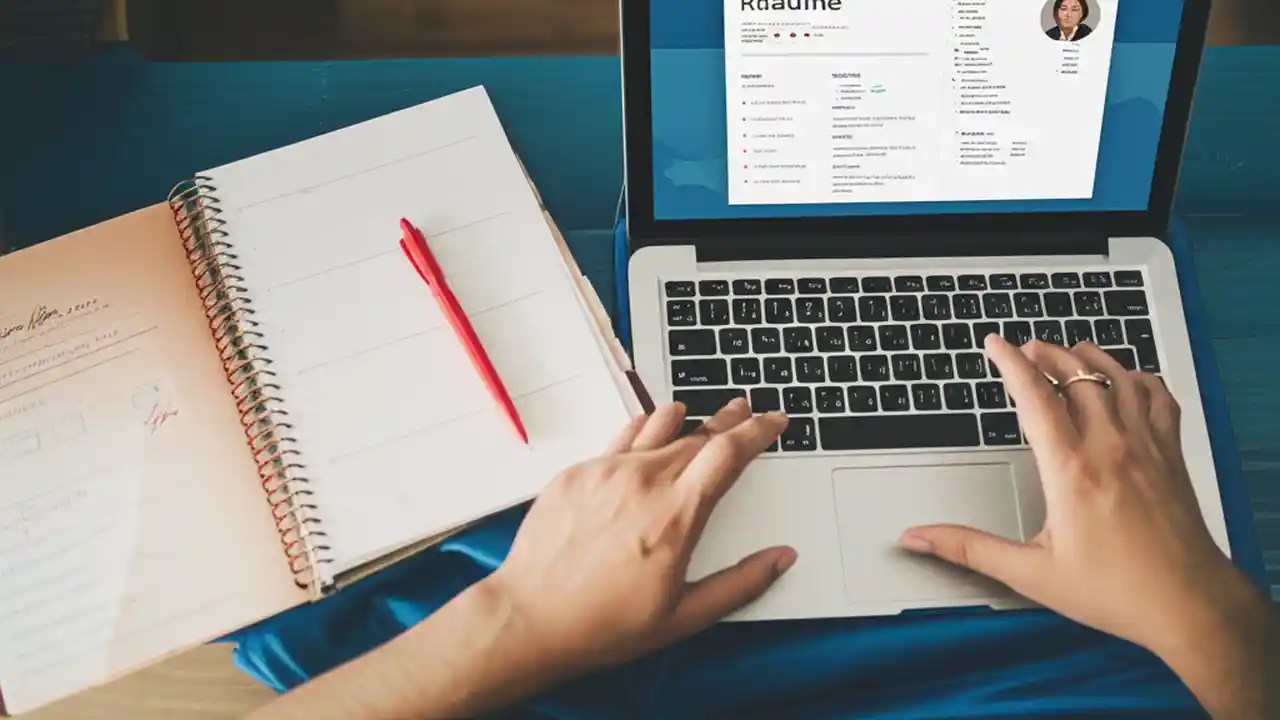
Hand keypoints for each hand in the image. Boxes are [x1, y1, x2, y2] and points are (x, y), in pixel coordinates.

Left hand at [483, 399, 795, 675]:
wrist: (528, 619)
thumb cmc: (602, 625)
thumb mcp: (684, 617)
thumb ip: (740, 584)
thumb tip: (781, 558)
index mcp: (675, 516)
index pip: (729, 453)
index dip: (758, 430)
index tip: (774, 419)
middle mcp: (642, 482)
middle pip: (698, 435)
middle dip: (728, 422)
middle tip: (744, 413)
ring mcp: (605, 472)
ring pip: (657, 427)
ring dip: (686, 419)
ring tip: (699, 413)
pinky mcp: (576, 473)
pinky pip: (619, 439)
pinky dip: (643, 430)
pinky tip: (648, 429)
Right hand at [899, 335, 1244, 651]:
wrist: (1189, 605)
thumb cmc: (1116, 592)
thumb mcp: (1030, 574)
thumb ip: (969, 549)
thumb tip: (921, 538)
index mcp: (1071, 471)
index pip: (1033, 396)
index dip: (1009, 363)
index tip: (994, 344)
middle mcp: (1110, 448)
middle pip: (1076, 375)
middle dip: (1046, 354)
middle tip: (1025, 348)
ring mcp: (1147, 447)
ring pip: (1118, 378)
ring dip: (1089, 358)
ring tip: (1069, 351)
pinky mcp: (1172, 456)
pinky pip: (1159, 398)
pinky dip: (1140, 378)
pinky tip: (1129, 379)